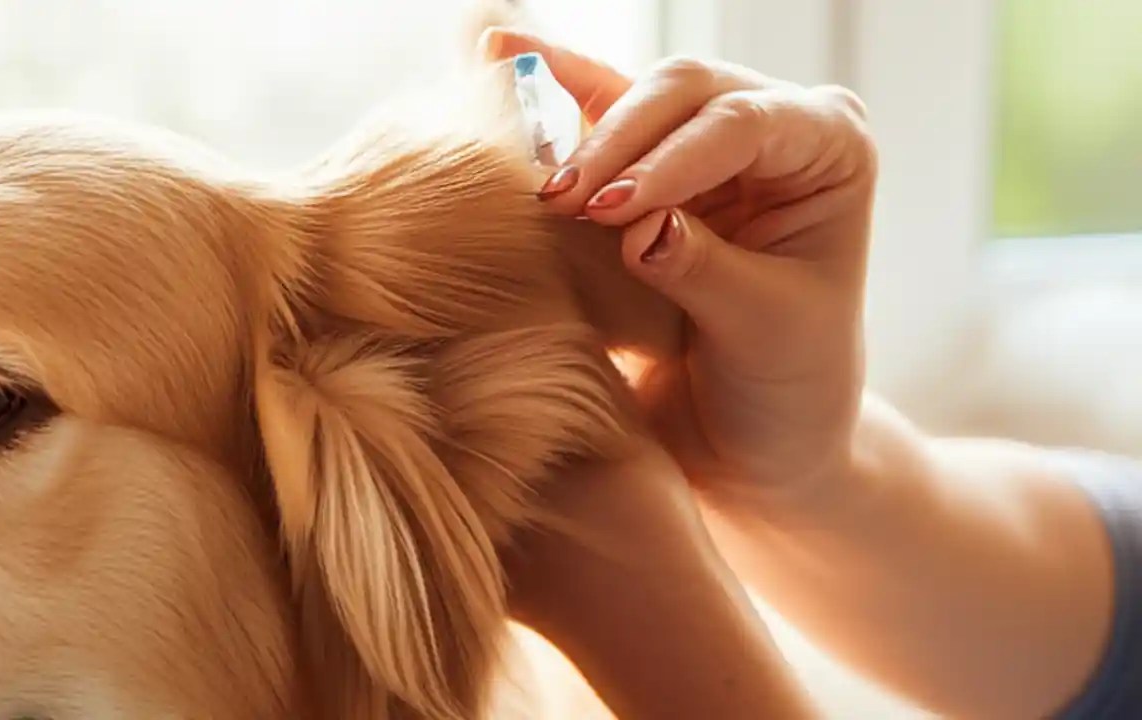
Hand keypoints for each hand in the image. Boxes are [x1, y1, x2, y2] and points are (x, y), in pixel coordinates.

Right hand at [484, 29, 877, 510]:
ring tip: (528, 170)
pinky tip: (499, 54)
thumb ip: (700, 269)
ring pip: (630, 97)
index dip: (671, 159)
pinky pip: (592, 113)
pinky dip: (550, 91)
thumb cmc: (785, 383)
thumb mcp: (760, 331)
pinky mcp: (645, 163)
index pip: (741, 124)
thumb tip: (637, 227)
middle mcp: (770, 126)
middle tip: (559, 203)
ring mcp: (703, 138)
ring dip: (574, 127)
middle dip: (615, 141)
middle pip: (683, 92)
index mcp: (828, 149)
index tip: (611, 210)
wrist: (751, 434)